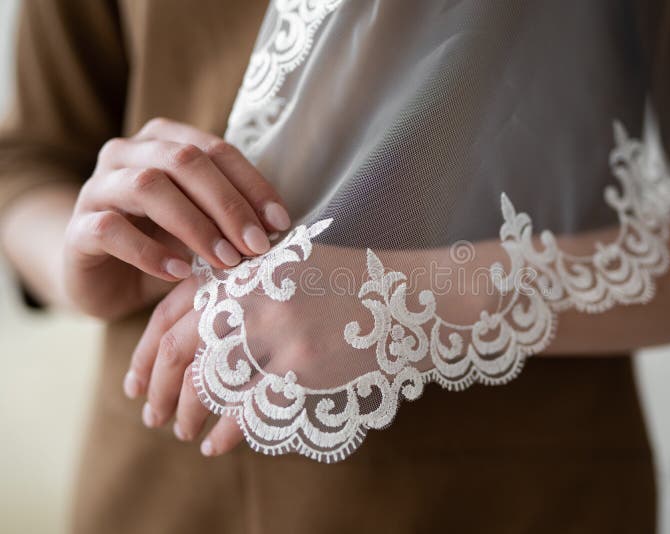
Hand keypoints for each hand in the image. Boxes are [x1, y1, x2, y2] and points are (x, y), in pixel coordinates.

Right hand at [62, 118, 291, 318]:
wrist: (103, 279)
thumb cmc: (163, 243)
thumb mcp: (204, 225)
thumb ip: (231, 215)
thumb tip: (279, 225)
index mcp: (163, 141)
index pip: (215, 150)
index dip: (251, 184)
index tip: (280, 222)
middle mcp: (126, 154)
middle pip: (183, 160)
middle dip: (227, 204)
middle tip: (256, 245)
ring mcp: (96, 188)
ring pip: (147, 187)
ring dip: (195, 225)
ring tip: (226, 260)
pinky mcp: (77, 229)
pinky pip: (110, 230)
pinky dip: (150, 253)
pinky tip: (180, 273)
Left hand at [125, 244, 392, 456]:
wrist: (410, 297)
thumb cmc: (352, 283)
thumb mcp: (292, 268)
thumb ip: (244, 283)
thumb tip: (195, 325)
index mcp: (244, 269)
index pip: (172, 312)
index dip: (145, 352)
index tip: (136, 381)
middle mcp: (252, 296)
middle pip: (178, 349)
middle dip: (156, 389)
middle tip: (151, 415)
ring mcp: (277, 330)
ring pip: (207, 382)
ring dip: (187, 414)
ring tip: (184, 433)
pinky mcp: (303, 365)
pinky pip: (248, 408)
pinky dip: (227, 432)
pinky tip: (217, 444)